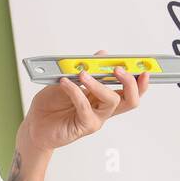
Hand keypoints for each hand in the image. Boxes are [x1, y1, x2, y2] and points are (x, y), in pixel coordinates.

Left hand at [18, 49, 148, 152]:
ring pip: (112, 101)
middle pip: (130, 98)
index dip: (140, 80)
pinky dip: (76, 91)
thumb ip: (85, 68)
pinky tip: (65, 83)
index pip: (128, 89)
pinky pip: (86, 107)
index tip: (144, 67)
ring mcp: (96, 118)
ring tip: (83, 74)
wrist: (34, 125)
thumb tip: (102, 54)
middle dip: (130, 82)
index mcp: (102, 96)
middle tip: (120, 69)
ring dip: (99, 84)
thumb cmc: (50, 105)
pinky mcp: (84, 126)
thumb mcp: (67, 79)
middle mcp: (103, 108)